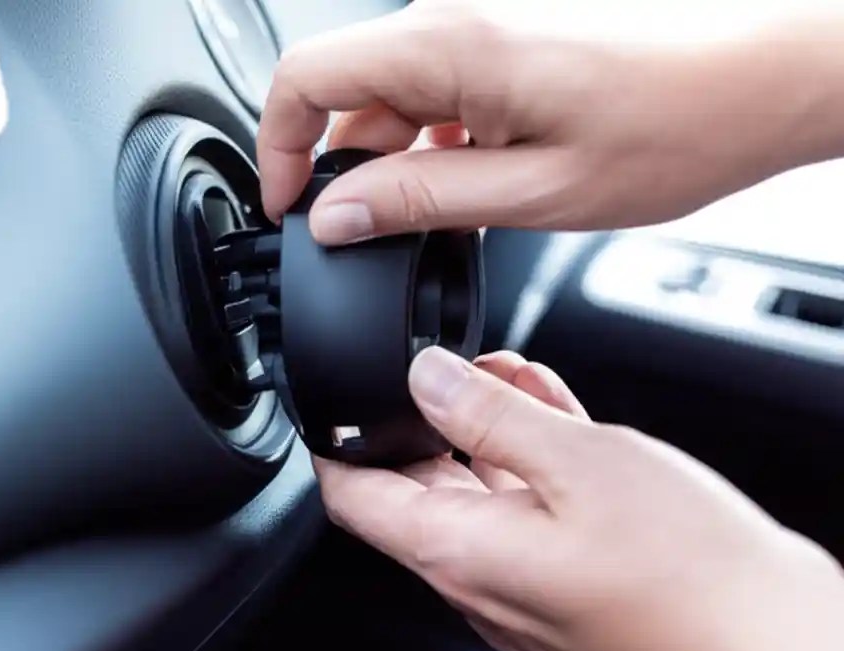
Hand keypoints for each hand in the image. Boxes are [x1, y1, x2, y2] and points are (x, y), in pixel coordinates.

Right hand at [257, 0, 843, 241]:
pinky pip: (439, 80)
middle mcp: (456, 13)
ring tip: (471, 205)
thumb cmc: (684, 123)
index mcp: (451, 43)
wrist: (769, 72)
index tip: (287, 208)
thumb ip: (418, 203)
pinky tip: (489, 174)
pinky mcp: (508, 25)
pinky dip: (441, 134)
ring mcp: (482, 15)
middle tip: (388, 235)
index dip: (275, 150)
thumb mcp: (536, 192)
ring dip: (405, 156)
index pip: (303, 77)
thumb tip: (335, 217)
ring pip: (395, 91)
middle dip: (349, 167)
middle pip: (348, 89)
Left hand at [317, 347, 843, 650]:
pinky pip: (526, 518)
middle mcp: (479, 582)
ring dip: (483, 436)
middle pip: (416, 493)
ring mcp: (525, 591)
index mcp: (456, 553)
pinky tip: (554, 418)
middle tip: (448, 369)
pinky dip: (528, 465)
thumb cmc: (686, 575)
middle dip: (423, 423)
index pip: (352, 497)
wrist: (772, 648)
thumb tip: (424, 376)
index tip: (330, 400)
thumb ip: (490, 414)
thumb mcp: (579, 461)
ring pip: (478, 498)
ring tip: (507, 378)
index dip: (333, 443)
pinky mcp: (570, 590)